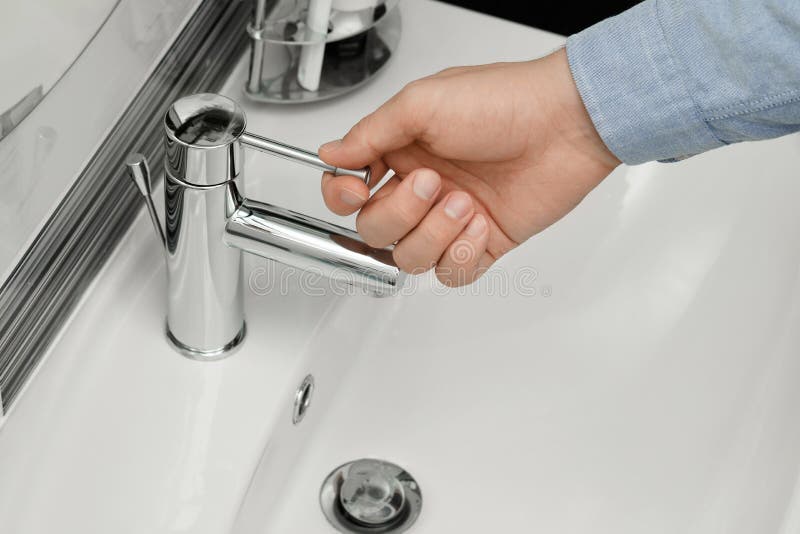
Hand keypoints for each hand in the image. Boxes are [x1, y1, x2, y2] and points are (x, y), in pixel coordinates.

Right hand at [319, 48, 619, 285]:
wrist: (566, 124)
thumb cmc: (504, 102)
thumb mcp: (423, 103)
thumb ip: (371, 134)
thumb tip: (330, 154)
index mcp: (401, 153)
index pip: (349, 191)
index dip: (343, 198)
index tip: (357, 189)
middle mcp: (421, 189)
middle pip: (374, 231)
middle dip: (399, 214)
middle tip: (432, 183)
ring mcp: (450, 220)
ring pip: (408, 259)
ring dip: (433, 235)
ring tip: (465, 203)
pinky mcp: (482, 242)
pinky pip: (451, 273)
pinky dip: (462, 256)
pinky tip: (481, 225)